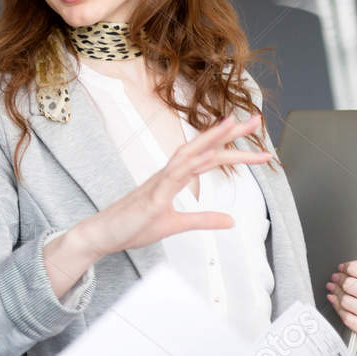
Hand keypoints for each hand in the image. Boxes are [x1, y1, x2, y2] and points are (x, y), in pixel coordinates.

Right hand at [59, 115, 271, 270]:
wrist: (100, 235)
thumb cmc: (131, 227)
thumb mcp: (176, 225)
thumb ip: (203, 220)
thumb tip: (232, 220)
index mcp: (172, 179)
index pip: (207, 157)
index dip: (229, 144)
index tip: (253, 135)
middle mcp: (166, 174)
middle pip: (201, 147)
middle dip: (228, 133)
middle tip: (256, 120)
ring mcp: (158, 183)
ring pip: (188, 155)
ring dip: (211, 139)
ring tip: (233, 124)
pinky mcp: (151, 198)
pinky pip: (172, 177)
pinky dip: (191, 165)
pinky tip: (207, 156)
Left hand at [326, 243, 356, 340]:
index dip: (349, 267)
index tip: (344, 267)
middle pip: (353, 287)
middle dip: (341, 280)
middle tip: (337, 278)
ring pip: (348, 302)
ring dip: (338, 293)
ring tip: (337, 289)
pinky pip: (348, 319)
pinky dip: (339, 308)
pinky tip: (338, 301)